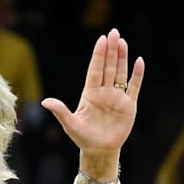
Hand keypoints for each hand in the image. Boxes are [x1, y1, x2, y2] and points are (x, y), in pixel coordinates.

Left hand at [41, 28, 144, 162]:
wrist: (100, 151)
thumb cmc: (83, 138)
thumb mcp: (70, 124)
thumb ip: (61, 111)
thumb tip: (45, 102)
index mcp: (90, 93)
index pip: (95, 70)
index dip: (98, 55)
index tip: (101, 40)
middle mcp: (104, 92)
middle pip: (108, 67)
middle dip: (111, 50)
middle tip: (114, 32)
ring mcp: (117, 97)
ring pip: (120, 73)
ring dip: (122, 58)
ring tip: (123, 42)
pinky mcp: (129, 105)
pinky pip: (134, 87)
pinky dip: (137, 75)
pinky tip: (139, 61)